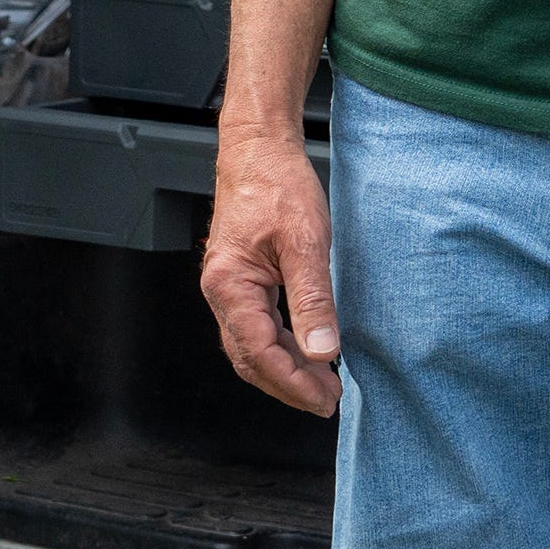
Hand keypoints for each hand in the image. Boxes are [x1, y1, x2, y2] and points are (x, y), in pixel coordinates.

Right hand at [200, 123, 341, 416]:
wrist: (260, 148)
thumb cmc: (277, 184)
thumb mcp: (306, 242)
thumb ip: (313, 300)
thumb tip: (322, 351)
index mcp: (229, 285)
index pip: (259, 352)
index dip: (293, 383)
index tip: (324, 398)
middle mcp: (221, 291)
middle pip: (249, 358)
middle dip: (288, 385)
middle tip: (328, 400)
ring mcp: (228, 286)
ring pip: (251, 346)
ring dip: (286, 369)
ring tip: (323, 383)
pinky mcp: (241, 280)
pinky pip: (256, 326)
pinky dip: (282, 346)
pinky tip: (307, 350)